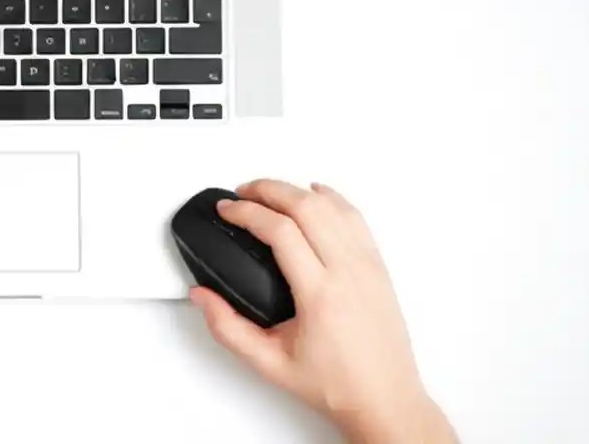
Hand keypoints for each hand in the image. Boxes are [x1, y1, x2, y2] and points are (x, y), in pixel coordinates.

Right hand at [189, 180, 455, 443]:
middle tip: (243, 192)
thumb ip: (228, 329)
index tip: (227, 209)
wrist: (385, 399)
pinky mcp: (379, 267)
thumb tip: (202, 296)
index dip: (247, 212)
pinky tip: (316, 195)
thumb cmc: (336, 385)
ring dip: (297, 190)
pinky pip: (356, 218)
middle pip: (306, 206)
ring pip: (333, 206)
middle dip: (268, 189)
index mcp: (321, 294)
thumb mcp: (269, 363)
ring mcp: (368, 266)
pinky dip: (333, 198)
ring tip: (271, 192)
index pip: (280, 231)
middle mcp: (349, 273)